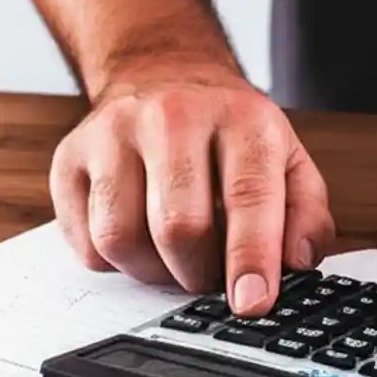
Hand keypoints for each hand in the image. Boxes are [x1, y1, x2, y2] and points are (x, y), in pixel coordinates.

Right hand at [49, 64, 334, 315]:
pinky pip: (85, 242)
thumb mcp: (290, 161)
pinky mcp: (69, 157)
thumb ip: (306, 216)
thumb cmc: (231, 132)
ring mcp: (113, 133)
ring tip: (175, 258)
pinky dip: (115, 262)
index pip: (247, 197)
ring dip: (154, 272)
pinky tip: (139, 238)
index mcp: (240, 119)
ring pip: (122, 239)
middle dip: (199, 272)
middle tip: (211, 275)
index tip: (251, 302)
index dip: (250, 259)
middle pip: (178, 226)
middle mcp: (173, 117)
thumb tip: (297, 263)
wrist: (164, 73)